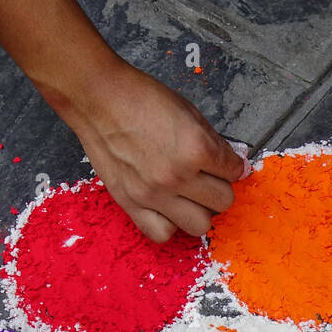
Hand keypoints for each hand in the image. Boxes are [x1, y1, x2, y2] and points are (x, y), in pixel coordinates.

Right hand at [62, 57, 247, 241]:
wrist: (97, 98)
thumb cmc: (139, 98)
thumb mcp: (188, 111)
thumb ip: (212, 141)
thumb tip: (230, 162)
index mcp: (195, 148)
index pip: (234, 171)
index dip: (232, 166)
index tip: (226, 165)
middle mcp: (176, 176)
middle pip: (222, 202)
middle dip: (219, 188)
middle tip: (208, 178)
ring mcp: (153, 194)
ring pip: (199, 225)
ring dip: (199, 211)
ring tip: (189, 196)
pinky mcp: (131, 203)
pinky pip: (162, 234)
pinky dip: (169, 224)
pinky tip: (168, 209)